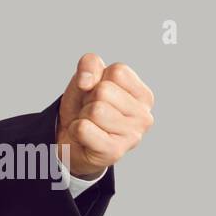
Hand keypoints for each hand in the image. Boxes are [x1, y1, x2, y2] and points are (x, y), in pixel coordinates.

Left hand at [55, 53, 154, 178]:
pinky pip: (83, 129)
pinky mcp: (115, 152)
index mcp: (144, 96)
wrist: (71, 138)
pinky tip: (85, 137)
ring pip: (95, 110)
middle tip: (91, 112)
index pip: (118, 71)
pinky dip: (76, 130)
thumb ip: (90, 63)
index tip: (97, 93)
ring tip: (90, 124)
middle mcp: (144, 117)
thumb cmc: (85, 105)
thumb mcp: (87, 77)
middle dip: (88, 99)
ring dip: (83, 115)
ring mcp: (133, 136)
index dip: (98, 79)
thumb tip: (86, 81)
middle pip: (104, 91)